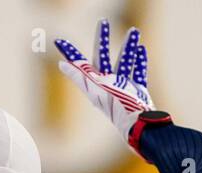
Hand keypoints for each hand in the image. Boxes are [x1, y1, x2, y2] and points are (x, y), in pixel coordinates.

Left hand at [54, 20, 157, 151]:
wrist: (135, 121)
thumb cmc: (114, 104)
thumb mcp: (94, 87)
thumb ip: (78, 75)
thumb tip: (60, 64)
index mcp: (95, 83)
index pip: (80, 63)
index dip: (70, 52)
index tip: (60, 41)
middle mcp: (107, 83)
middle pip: (103, 56)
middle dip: (103, 39)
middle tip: (103, 22)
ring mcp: (123, 87)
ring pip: (125, 61)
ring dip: (129, 46)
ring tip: (134, 31)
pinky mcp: (138, 91)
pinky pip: (138, 72)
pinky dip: (140, 61)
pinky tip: (142, 49)